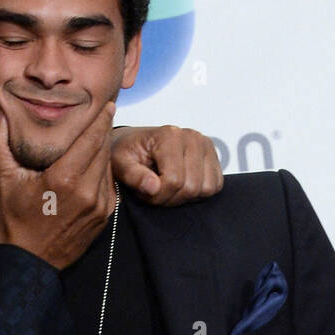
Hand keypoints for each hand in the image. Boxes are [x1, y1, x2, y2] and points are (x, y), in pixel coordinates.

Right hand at [0, 99, 116, 270]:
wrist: (27, 262)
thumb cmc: (14, 223)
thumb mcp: (3, 181)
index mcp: (65, 179)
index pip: (91, 139)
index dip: (101, 118)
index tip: (108, 103)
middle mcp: (87, 192)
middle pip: (103, 150)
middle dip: (103, 131)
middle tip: (103, 113)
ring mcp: (99, 206)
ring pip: (107, 168)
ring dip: (104, 152)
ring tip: (97, 137)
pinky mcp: (103, 218)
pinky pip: (109, 186)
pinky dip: (103, 172)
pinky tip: (93, 165)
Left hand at [108, 124, 222, 204]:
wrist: (136, 143)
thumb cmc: (126, 153)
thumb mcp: (119, 163)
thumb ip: (133, 175)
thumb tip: (153, 187)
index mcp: (169, 136)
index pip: (174, 181)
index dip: (158, 196)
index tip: (144, 192)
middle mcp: (192, 137)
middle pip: (191, 187)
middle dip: (170, 198)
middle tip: (154, 191)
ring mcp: (206, 145)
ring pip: (205, 189)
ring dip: (184, 197)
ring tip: (166, 188)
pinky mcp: (213, 156)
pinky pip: (215, 186)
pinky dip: (198, 194)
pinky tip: (181, 185)